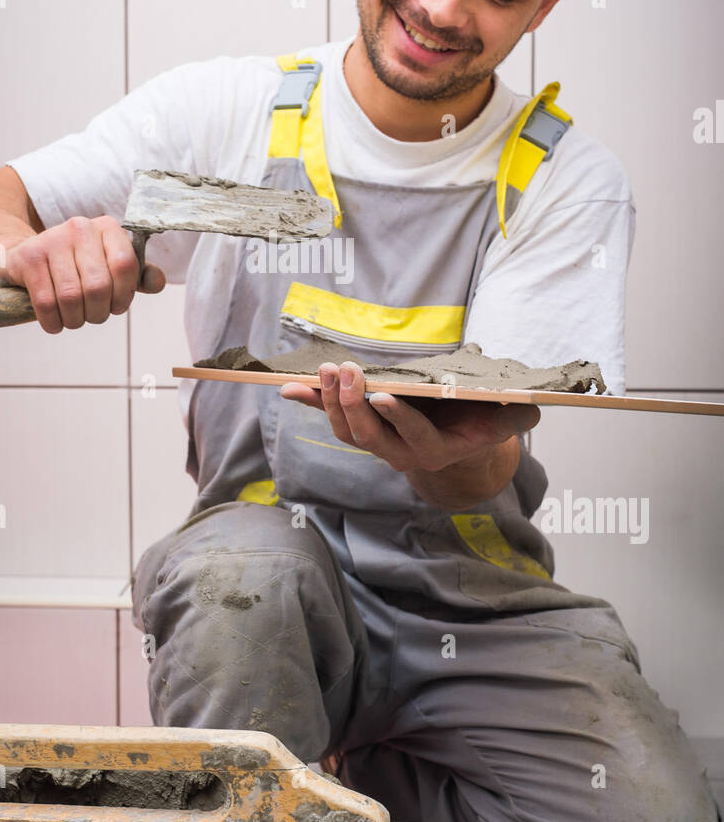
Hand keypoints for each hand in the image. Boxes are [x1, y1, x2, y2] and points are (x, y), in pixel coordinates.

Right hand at [0, 215, 164, 333]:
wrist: (24, 257)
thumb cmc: (75, 266)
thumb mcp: (108, 266)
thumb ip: (137, 275)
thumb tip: (158, 282)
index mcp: (107, 227)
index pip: (126, 265)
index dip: (124, 295)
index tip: (116, 307)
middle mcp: (80, 227)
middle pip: (99, 286)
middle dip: (98, 313)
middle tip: (92, 316)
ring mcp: (52, 239)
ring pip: (72, 297)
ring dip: (75, 320)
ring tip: (73, 319)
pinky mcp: (29, 257)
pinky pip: (46, 302)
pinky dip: (53, 322)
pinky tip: (54, 323)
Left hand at [281, 360, 540, 505]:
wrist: (457, 446)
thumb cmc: (481, 424)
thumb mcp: (504, 420)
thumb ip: (517, 414)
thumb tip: (534, 404)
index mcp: (436, 449)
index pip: (414, 436)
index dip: (398, 418)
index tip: (383, 395)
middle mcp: (401, 453)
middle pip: (370, 434)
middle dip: (354, 403)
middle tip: (346, 370)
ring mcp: (377, 444)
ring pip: (347, 429)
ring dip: (331, 400)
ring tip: (326, 368)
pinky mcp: (360, 430)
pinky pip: (331, 418)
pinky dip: (311, 403)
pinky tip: (288, 387)